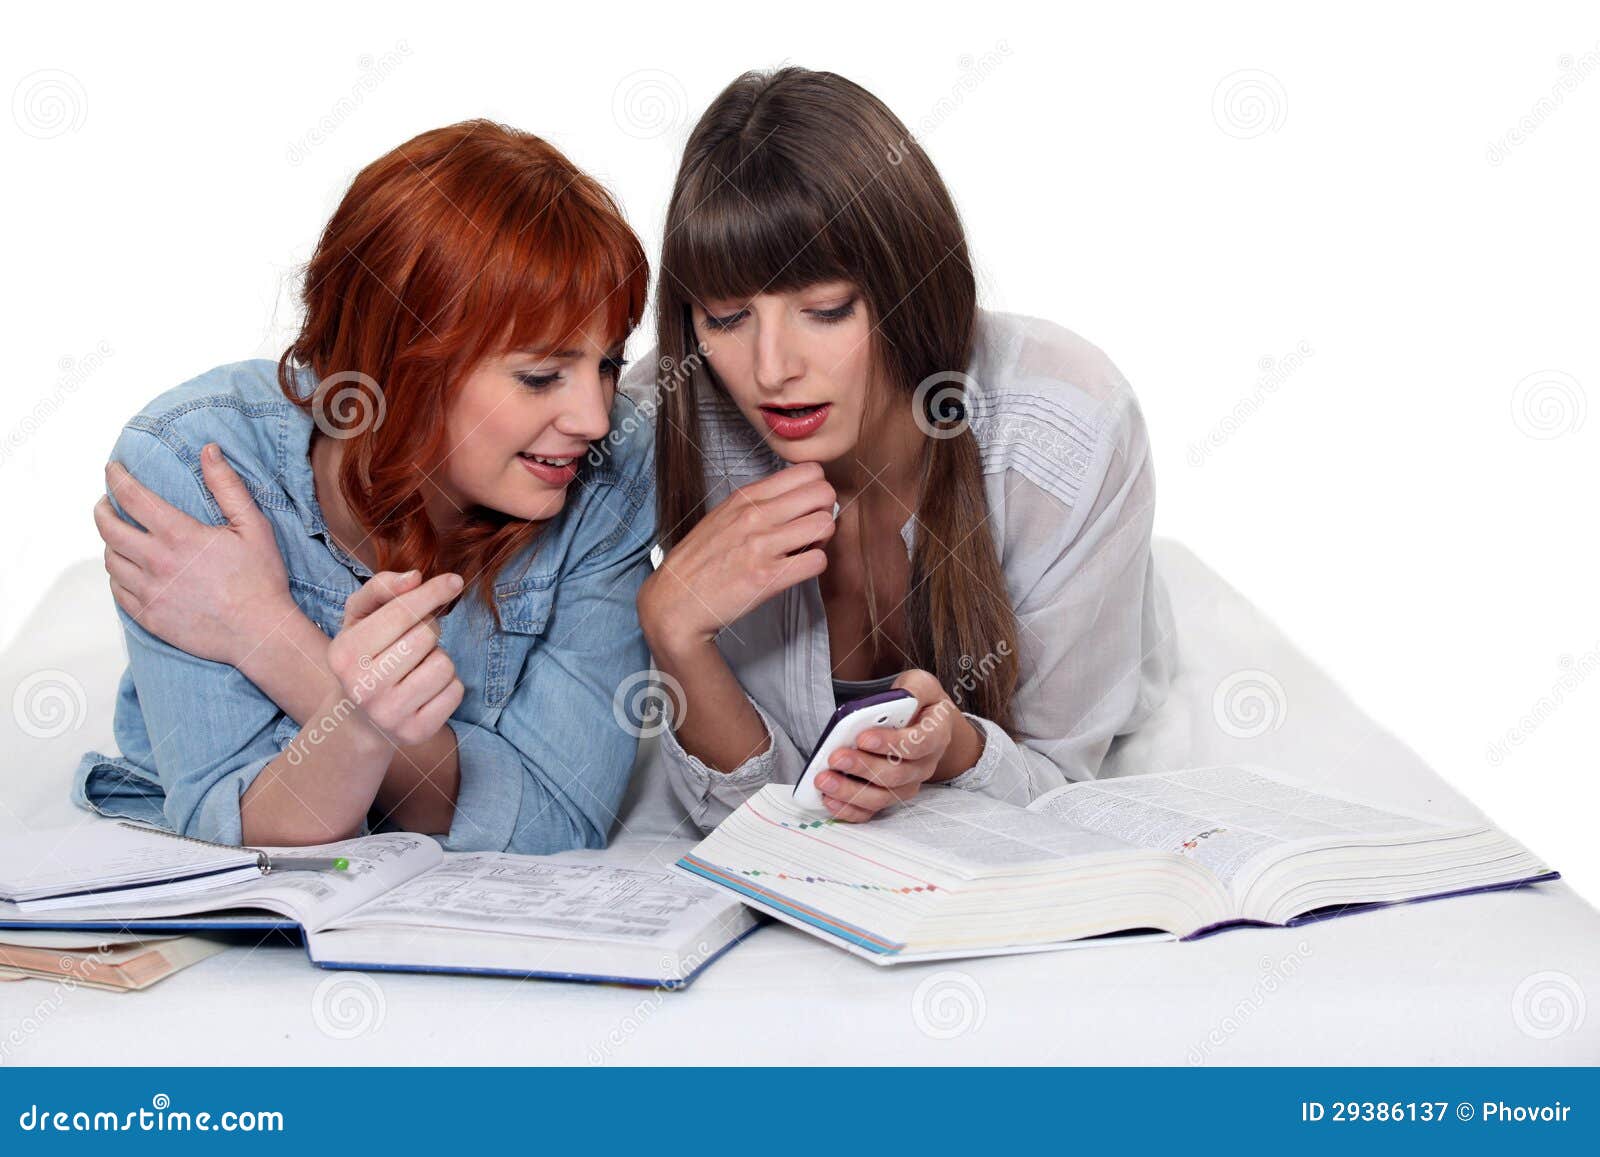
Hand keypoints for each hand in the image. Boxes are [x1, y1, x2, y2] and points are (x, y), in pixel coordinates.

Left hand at [97, 442, 294, 666]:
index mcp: (178, 535)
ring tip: (119, 536)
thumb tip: (209, 451)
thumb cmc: (260, 580)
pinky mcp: (148, 616)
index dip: (116, 478)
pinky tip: (128, 570)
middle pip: (108, 528)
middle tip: (107, 503)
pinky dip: (117, 575)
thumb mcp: (253, 526)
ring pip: (110, 560)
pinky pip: (118, 591)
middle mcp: (156, 562)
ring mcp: (149, 591)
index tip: (112, 469)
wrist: (259, 633)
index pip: (132, 497)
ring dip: (109, 543)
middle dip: (102, 509)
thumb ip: (227, 486)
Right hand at [326, 571, 465, 748]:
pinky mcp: (416, 732)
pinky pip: (455, 691)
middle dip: (427, 630)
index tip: (455, 581)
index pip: (400, 613)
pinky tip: (424, 689)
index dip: (432, 593)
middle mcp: (364, 686)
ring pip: (444, 664)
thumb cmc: (364, 656)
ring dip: (438, 658)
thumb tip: (415, 578)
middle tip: (410, 642)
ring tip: (415, 667)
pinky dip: (448, 684)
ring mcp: (390, 714)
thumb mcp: (359, 618)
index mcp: (346, 653)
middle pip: (427, 635)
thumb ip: (381, 588)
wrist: (359, 719)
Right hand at [638, 461, 835, 649]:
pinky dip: (814, 566)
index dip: (816, 489)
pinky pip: (817, 562)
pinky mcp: (768, 577)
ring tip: (805, 549)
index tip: (807, 506)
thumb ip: (757, 503)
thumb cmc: (700, 561)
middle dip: (825, 511)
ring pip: (825, 525)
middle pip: (823, 493)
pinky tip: (798, 570)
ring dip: (822, 540)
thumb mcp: (722, 516)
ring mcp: (762, 546)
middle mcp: (755, 515)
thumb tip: (796, 498)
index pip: (808, 471)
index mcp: (746, 496)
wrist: (675, 601)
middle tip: (812, 528)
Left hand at [814, 669, 982, 821]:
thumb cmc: (919, 704)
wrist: (924, 724)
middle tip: (835, 757)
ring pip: (883, 796)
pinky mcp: (889, 795)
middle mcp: (924, 765)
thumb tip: (898, 698)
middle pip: (896, 775)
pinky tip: (829, 799)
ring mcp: (907, 784)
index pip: (918, 743)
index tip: (863, 738)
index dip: (890, 743)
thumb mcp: (921, 685)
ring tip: (824, 780)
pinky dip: (850, 809)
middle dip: (863, 767)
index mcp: (936, 735)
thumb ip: (913, 690)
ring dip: (851, 792)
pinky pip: (871, 810)